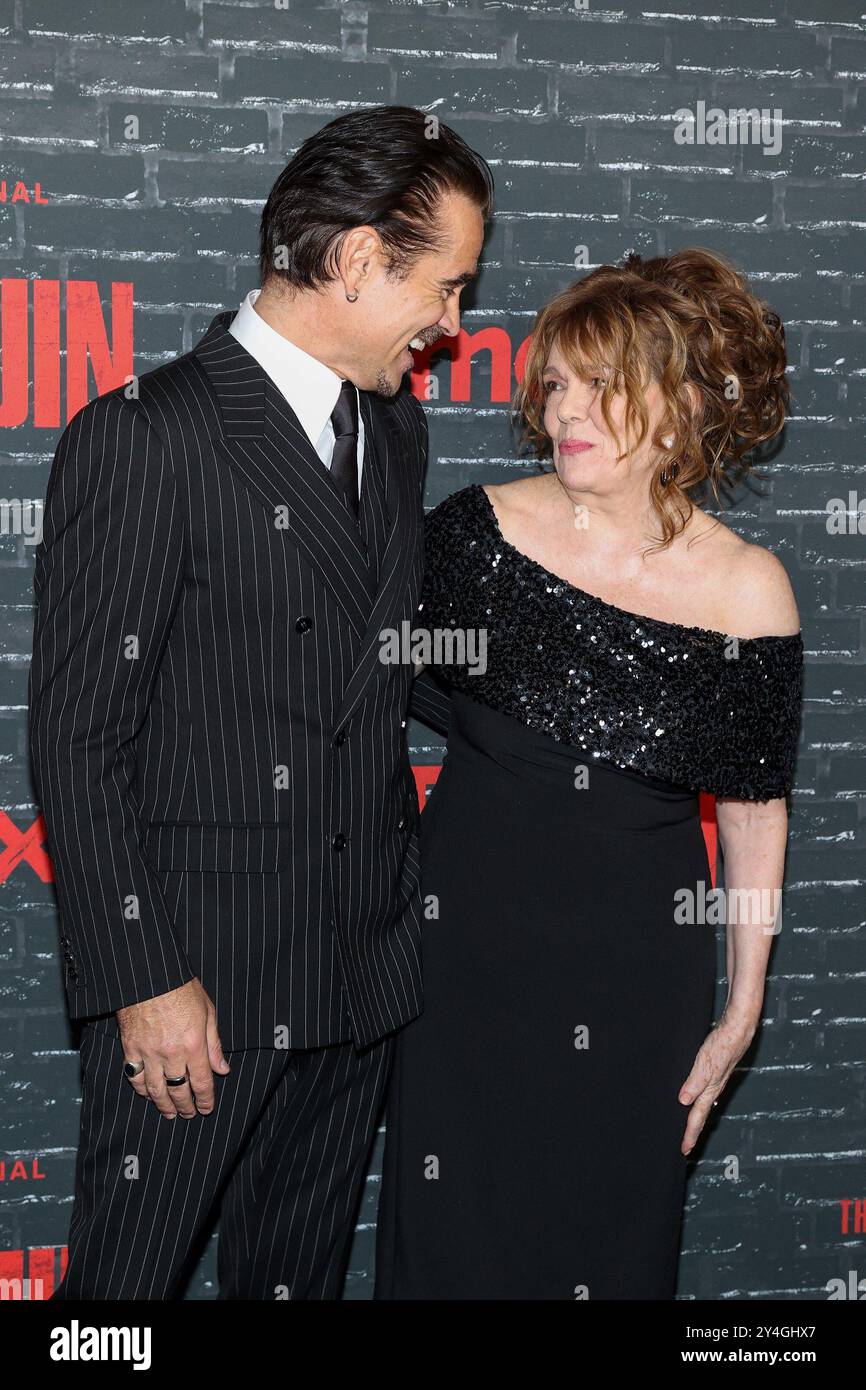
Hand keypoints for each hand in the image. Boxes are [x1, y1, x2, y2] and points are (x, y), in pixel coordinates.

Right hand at [117, 977, 229, 1118]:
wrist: (150, 974)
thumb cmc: (181, 988)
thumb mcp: (208, 1012)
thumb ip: (214, 1044)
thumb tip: (222, 1069)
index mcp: (194, 1044)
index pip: (201, 1082)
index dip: (205, 1100)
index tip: (206, 1108)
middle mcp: (171, 1053)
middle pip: (179, 1090)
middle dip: (185, 1106)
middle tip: (188, 1114)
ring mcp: (149, 1053)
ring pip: (156, 1090)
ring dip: (163, 1105)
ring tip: (169, 1113)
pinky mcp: (130, 1048)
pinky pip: (135, 1077)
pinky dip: (142, 1090)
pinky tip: (148, 1095)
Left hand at [678, 1006, 758, 1154]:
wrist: (739, 1027)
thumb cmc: (723, 1043)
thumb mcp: (706, 1062)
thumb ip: (695, 1081)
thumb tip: (683, 1101)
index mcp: (711, 1089)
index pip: (698, 1117)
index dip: (690, 1133)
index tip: (684, 1150)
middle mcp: (713, 1088)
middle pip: (701, 1115)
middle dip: (693, 1131)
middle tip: (686, 1146)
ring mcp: (715, 1080)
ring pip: (703, 1104)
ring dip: (695, 1117)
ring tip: (688, 1128)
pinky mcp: (715, 1070)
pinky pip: (704, 1092)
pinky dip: (698, 1100)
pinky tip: (693, 1098)